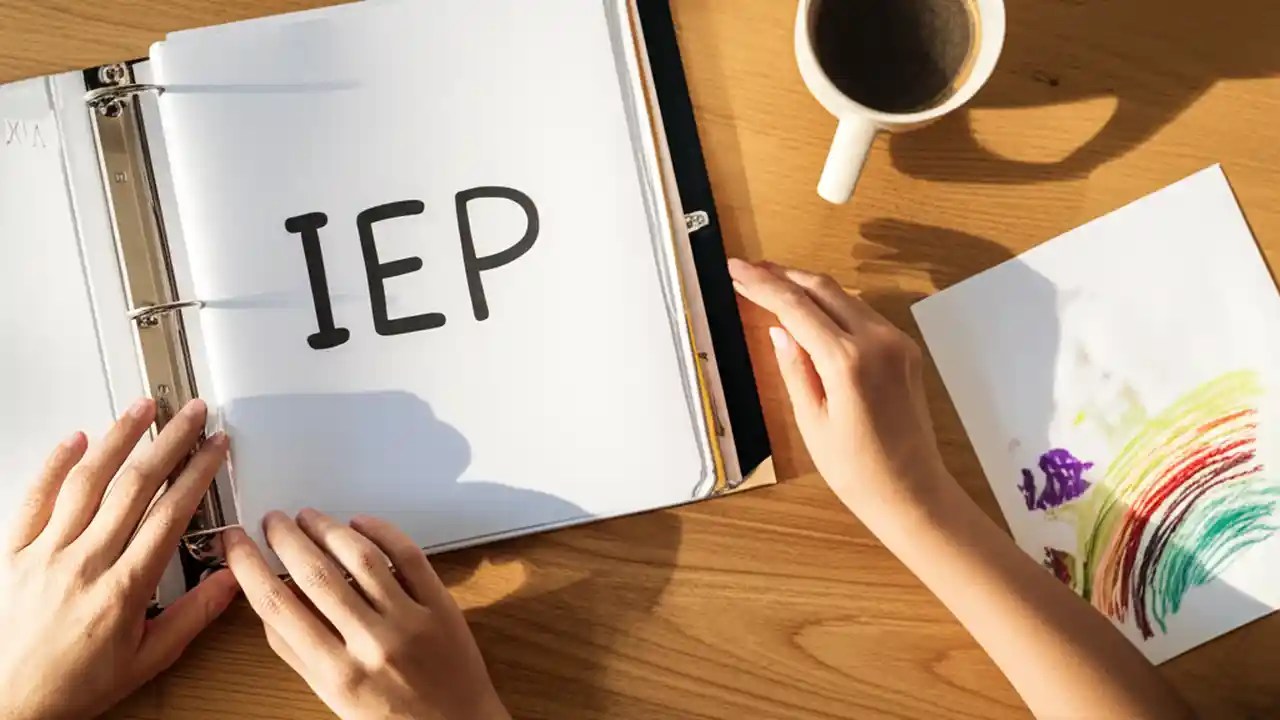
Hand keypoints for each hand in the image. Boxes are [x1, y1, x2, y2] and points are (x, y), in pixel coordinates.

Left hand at [0, 398, 237, 719]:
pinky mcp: (14, 552)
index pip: (171, 514)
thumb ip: (194, 616)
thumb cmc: (74, 685)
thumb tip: (230, 580)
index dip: (198, 473)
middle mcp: (84, 563)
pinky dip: (55, 465)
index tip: (214, 449)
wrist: (11, 704)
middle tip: (190, 414)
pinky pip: (35, 498)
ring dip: (118, 438)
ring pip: (87, 481)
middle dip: (169, 441)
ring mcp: (45, 553)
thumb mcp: (148, 659)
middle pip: (135, 485)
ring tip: (141, 410)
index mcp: (124, 589)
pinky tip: (74, 440)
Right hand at [224, 511, 509, 719]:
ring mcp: (410, 622)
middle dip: (285, 539)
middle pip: (315, 575)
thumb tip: (269, 601)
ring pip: (361, 558)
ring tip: (308, 517)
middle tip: (272, 521)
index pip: (278, 608)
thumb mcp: (332, 698)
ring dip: (327, 529)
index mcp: (337, 675)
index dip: (248, 567)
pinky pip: (408, 556)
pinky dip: (381, 532)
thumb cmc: (393, 719)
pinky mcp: (441, 606)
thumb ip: (299, 654)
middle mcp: (372, 646)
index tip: (235, 543)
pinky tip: (359, 524)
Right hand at [728, 259, 950, 517]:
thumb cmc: (857, 470)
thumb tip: (778, 330)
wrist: (912, 492)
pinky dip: (833, 306)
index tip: (735, 269)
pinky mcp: (906, 351)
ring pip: (845, 297)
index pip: (795, 308)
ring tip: (773, 286)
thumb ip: (795, 369)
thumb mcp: (812, 422)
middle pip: (823, 289)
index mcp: (848, 362)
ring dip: (808, 288)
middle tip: (749, 270)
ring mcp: (897, 343)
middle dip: (784, 275)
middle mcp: (878, 342)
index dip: (761, 285)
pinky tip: (810, 313)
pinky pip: (863, 315)